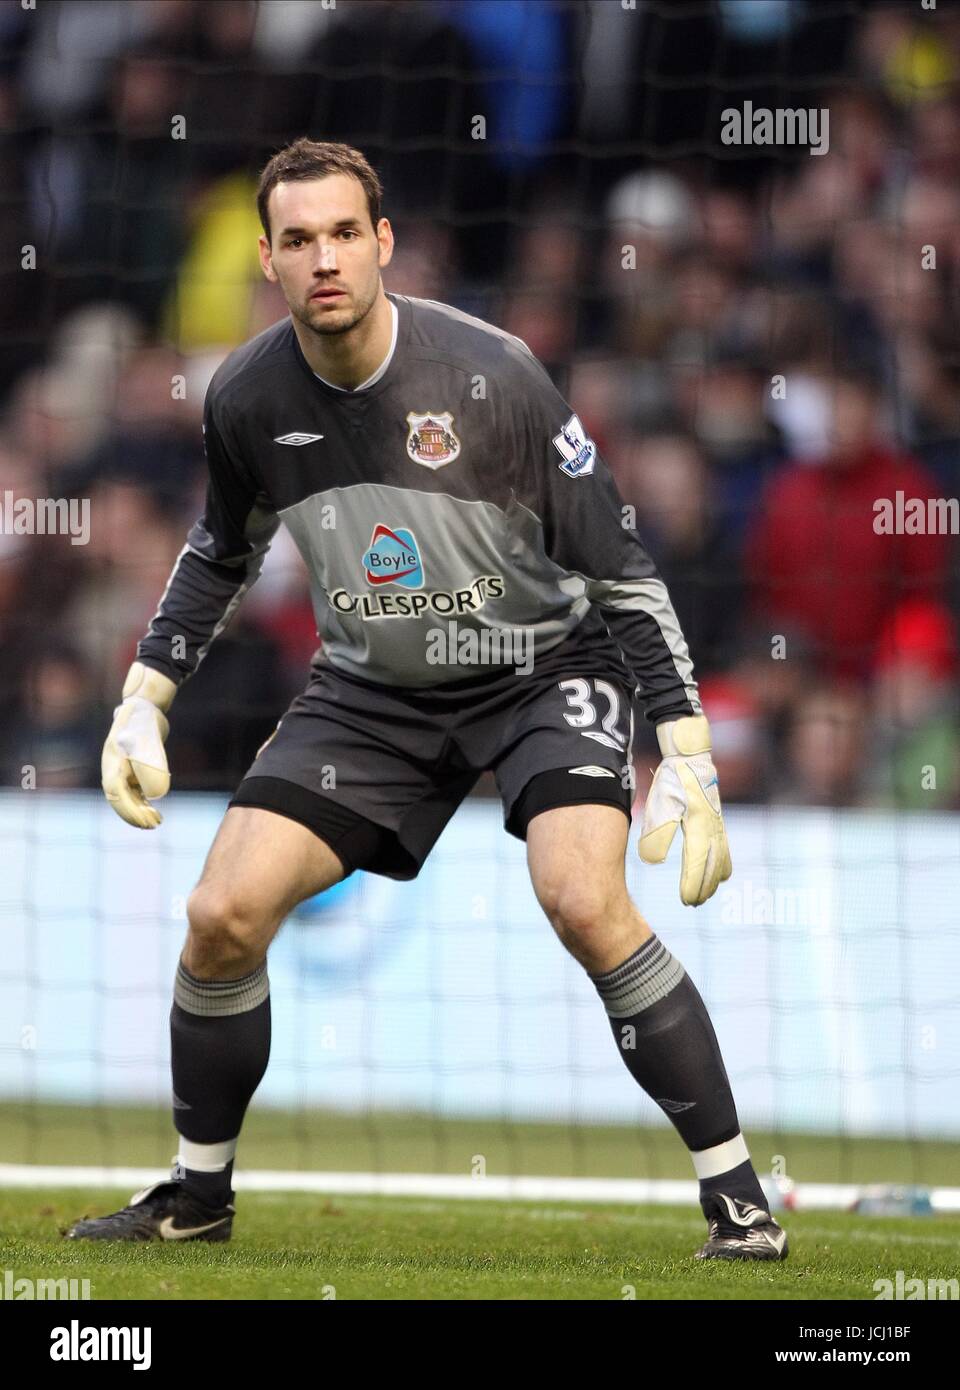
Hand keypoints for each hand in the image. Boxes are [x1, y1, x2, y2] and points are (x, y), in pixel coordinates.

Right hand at [101, 662, 176, 827]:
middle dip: (134, 815)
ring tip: (157, 821)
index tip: (146, 820)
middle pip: (119, 799)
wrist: (146, 707)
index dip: (130, 810)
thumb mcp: (148, 743)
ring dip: (139, 811)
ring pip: (126, 797)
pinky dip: (142, 802)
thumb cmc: (145, 722)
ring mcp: (121, 769)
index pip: (117, 795)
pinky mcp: (131, 768)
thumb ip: (150, 766)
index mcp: (112, 763)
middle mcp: (113, 768)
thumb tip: (155, 795)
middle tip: (154, 825)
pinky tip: (154, 809)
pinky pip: (133, 790)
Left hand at [638, 713, 731, 905]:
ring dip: (713, 879)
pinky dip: (722, 867)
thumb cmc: (672, 782)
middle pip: (713, 867)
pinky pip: (726, 851)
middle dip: (703, 887)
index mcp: (698, 826)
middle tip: (692, 903)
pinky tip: (718, 876)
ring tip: (703, 895)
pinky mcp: (719, 823)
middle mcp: (713, 829)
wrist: (691, 759)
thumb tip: (652, 861)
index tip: (686, 901)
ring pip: (722, 860)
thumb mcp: (659, 805)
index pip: (697, 863)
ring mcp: (719, 826)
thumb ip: (657, 834)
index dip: (693, 884)